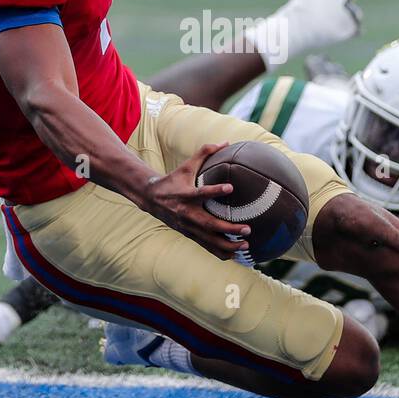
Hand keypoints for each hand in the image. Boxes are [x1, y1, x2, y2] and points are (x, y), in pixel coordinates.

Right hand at [141, 142, 250, 257]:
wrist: (151, 199)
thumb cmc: (173, 180)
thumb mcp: (186, 165)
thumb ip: (205, 152)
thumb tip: (226, 142)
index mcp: (185, 195)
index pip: (201, 193)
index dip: (215, 191)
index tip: (230, 188)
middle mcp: (186, 213)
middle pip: (208, 224)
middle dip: (228, 229)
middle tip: (247, 229)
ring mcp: (187, 227)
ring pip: (209, 240)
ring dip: (228, 245)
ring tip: (246, 246)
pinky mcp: (189, 234)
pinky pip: (206, 246)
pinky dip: (221, 252)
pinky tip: (236, 255)